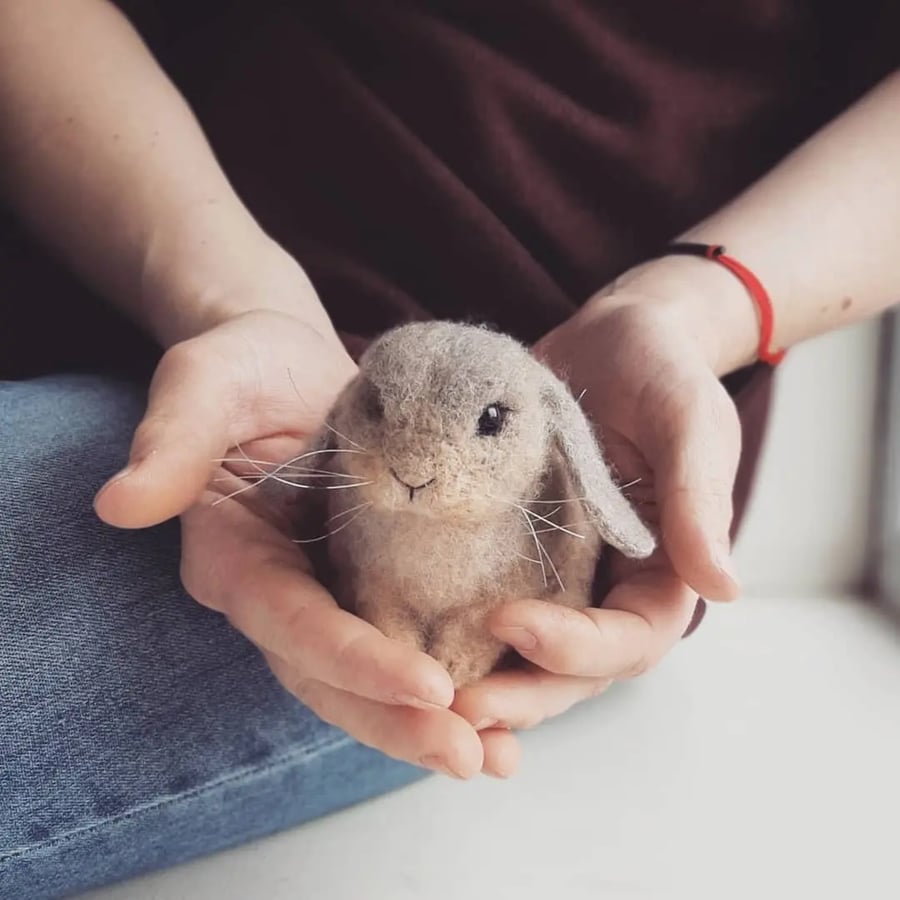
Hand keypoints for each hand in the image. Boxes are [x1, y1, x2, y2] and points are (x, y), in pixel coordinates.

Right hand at [93, 291, 517, 778]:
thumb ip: (172, 438)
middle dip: (397, 722)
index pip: (291, 624)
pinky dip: (453, 677)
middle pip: (330, 678)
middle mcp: (280, 592)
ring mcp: (328, 592)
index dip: (353, 660)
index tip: (428, 687)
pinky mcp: (372, 581)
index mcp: (235, 557)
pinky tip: (509, 708)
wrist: (288, 364)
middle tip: (474, 756)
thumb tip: (118, 504)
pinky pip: (406, 640)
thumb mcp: (205, 383)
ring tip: (501, 755)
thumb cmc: (243, 366)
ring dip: (429, 723)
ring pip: (369, 679)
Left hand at [453, 258, 746, 732]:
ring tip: (425, 695)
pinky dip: (453, 630)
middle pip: (574, 668)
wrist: (611, 337)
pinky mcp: (510, 551)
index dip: (578, 646)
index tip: (511, 621)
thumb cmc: (659, 370)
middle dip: (522, 692)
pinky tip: (407, 641)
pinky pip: (484, 602)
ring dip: (482, 680)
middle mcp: (609, 586)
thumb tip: (724, 587)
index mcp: (664, 571)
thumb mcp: (686, 419)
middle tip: (456, 708)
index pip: (632, 637)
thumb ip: (698, 497)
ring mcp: (557, 574)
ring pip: (526, 654)